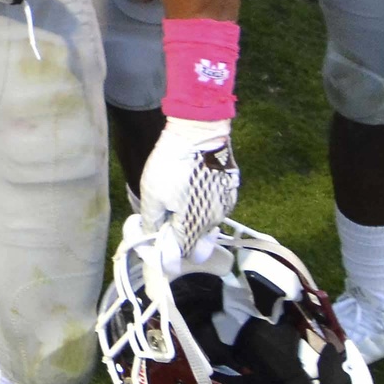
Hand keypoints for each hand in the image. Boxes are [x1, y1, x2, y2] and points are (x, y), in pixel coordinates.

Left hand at [136, 116, 238, 270]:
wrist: (198, 132)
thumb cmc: (172, 164)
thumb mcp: (151, 194)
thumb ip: (152, 222)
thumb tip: (152, 238)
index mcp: (195, 226)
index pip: (184, 251)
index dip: (170, 247)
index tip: (159, 234)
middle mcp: (215, 220)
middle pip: (196, 235)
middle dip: (180, 227)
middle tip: (166, 208)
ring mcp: (226, 204)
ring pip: (206, 218)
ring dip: (193, 212)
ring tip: (179, 190)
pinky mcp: (231, 188)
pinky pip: (215, 202)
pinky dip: (204, 198)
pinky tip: (193, 181)